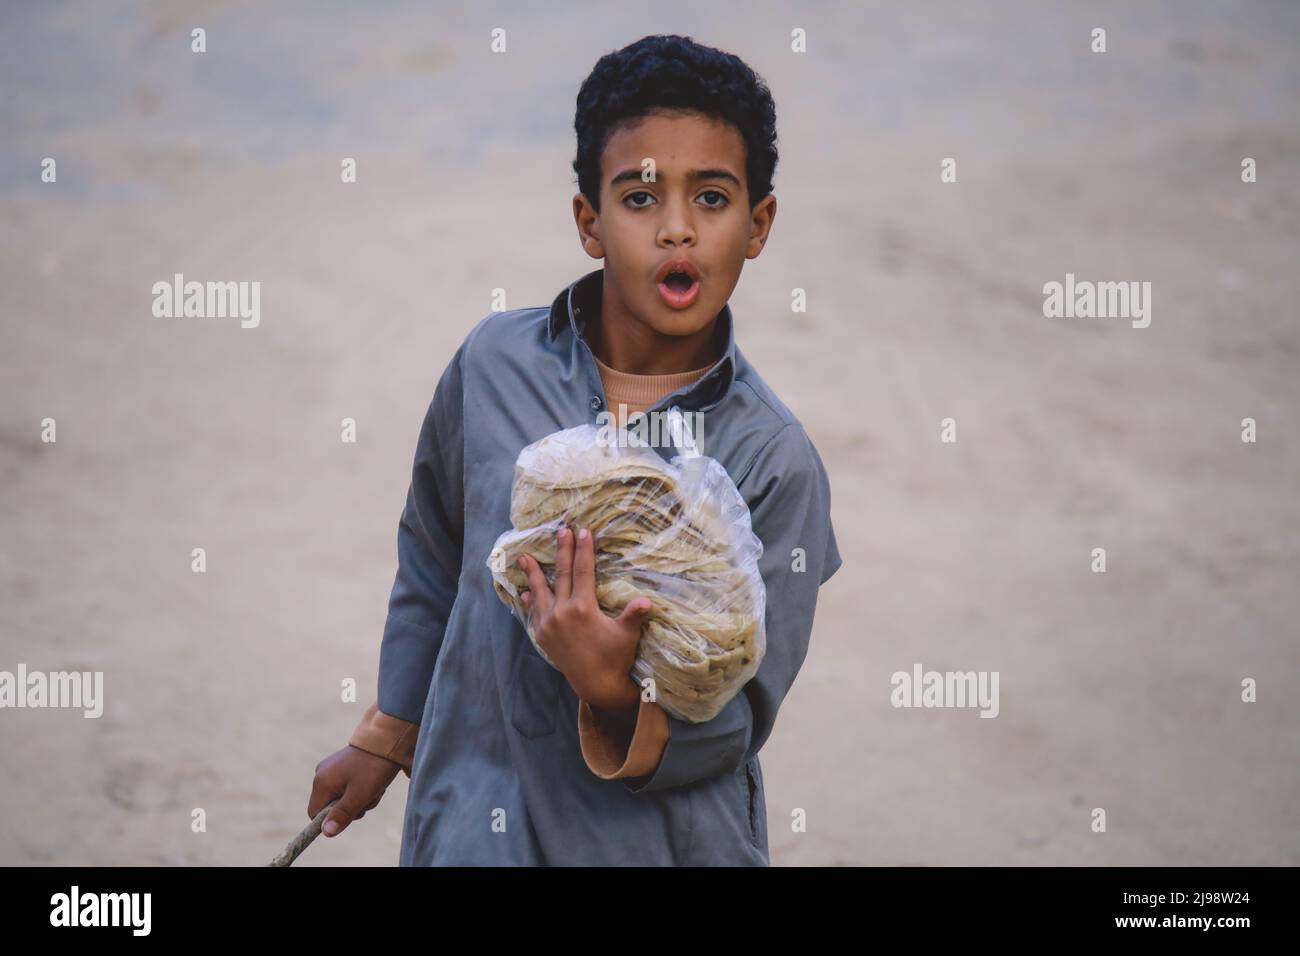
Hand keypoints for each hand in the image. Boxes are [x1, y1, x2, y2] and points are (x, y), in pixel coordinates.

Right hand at [309, 745, 401, 836]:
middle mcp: (321, 774)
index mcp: (321, 782)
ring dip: (361, 799)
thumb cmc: (373, 768)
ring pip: (342, 798)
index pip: (315, 815)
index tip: (353, 812)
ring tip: (375, 787)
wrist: (387, 740)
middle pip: (331, 807)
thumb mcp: (359, 795)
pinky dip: (361, 789)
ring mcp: (331, 769)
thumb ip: (342, 814)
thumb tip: (326, 833)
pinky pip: (348, 786)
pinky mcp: (342, 766)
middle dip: (352, 808)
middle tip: (369, 797)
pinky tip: (373, 780)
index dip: (333, 819)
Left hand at [517, 525, 651, 711]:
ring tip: (524, 556)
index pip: (582, 571)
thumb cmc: (615, 658)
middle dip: (562, 550)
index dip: (583, 550)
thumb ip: (633, 615)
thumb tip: (646, 601)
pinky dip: (531, 599)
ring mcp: (549, 624)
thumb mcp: (627, 635)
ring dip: (533, 573)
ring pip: (540, 592)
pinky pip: (535, 612)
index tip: (583, 531)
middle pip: (561, 575)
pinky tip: (526, 591)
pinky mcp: (543, 636)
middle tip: (561, 530)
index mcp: (582, 608)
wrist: (595, 685)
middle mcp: (561, 613)